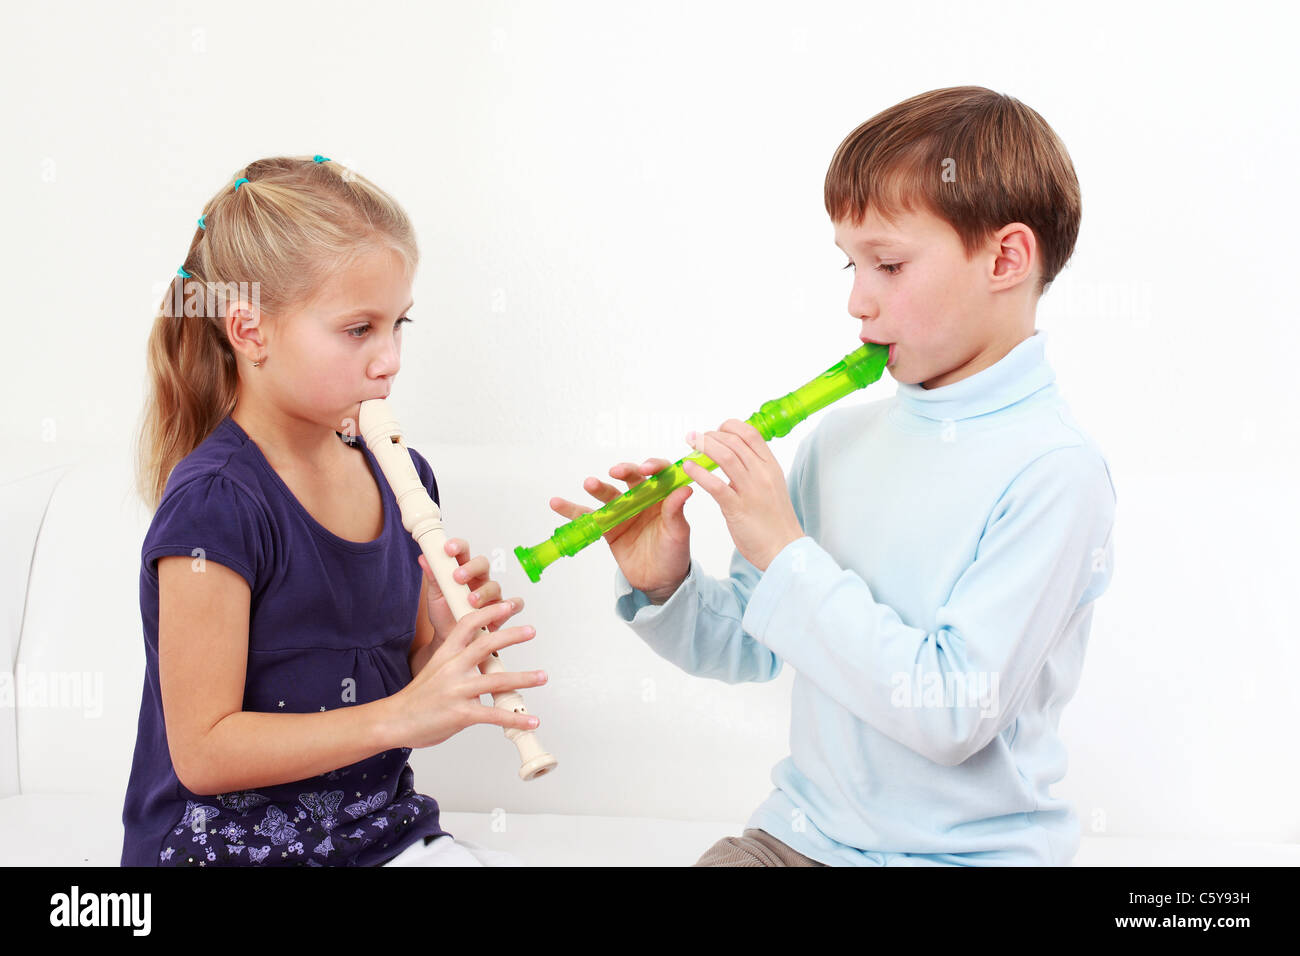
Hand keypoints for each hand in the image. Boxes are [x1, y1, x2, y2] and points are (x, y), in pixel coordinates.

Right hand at [385, 601, 546, 749]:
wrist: (394, 720)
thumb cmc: (416, 698)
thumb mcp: (434, 669)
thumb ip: (456, 661)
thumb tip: (479, 656)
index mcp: (445, 654)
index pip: (467, 624)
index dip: (488, 612)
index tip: (506, 605)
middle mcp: (452, 668)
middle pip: (486, 644)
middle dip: (512, 635)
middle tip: (530, 630)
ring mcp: (458, 691)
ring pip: (497, 681)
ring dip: (524, 678)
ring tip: (542, 676)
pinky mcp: (461, 714)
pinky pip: (495, 715)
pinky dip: (516, 718)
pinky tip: (531, 720)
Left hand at [418, 539, 521, 651]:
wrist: (448, 637)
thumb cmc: (444, 613)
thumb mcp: (435, 594)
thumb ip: (432, 576)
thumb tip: (424, 558)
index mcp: (462, 570)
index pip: (463, 551)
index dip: (457, 546)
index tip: (448, 549)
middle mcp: (478, 579)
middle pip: (482, 564)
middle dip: (471, 568)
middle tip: (458, 577)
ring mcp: (490, 594)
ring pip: (494, 585)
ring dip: (483, 592)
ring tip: (471, 601)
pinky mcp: (500, 610)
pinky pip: (514, 604)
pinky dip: (512, 605)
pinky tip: (503, 610)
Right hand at [549, 459, 691, 603]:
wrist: (659, 582)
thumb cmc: (674, 555)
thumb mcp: (678, 534)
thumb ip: (676, 512)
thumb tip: (685, 489)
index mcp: (663, 497)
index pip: (659, 473)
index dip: (653, 466)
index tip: (646, 469)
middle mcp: (642, 499)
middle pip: (631, 478)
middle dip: (624, 471)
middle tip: (615, 471)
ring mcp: (624, 511)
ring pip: (608, 494)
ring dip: (598, 487)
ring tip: (589, 483)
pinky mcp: (608, 527)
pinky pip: (588, 516)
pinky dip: (572, 510)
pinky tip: (557, 504)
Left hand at [681, 419, 803, 570]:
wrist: (785, 550)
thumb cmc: (776, 522)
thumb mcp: (771, 488)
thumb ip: (753, 473)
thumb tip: (731, 461)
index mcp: (772, 467)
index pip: (752, 434)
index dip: (731, 426)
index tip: (716, 430)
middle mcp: (763, 474)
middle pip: (735, 442)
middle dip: (711, 435)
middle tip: (695, 437)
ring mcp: (751, 491)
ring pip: (726, 457)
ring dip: (705, 446)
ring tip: (690, 443)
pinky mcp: (738, 509)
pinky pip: (716, 485)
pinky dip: (700, 473)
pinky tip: (689, 468)